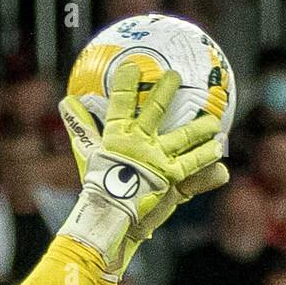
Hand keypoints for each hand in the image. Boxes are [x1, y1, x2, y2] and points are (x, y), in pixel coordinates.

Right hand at [57, 62, 225, 274]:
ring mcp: (157, 159)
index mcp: (117, 136)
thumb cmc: (97, 186)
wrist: (110, 218)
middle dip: (166, 90)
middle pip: (156, 110)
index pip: (121, 104)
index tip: (132, 65)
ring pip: (184, 136)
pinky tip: (220, 158)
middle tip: (175, 75)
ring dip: (200, 128)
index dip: (126, 84)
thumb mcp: (87, 155)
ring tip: (213, 122)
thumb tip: (65, 101)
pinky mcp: (172, 178)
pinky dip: (208, 161)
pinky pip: (194, 165)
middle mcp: (139, 143)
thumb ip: (81, 127)